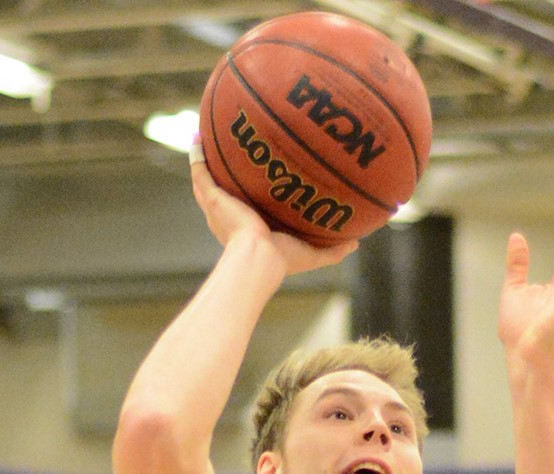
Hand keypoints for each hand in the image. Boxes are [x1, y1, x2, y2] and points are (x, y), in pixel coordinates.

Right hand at [189, 146, 356, 275]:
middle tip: (232, 150)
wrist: (259, 259)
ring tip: (205, 134)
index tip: (260, 177)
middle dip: (225, 171)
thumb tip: (356, 242)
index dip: (250, 192)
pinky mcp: (211, 199)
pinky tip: (198, 134)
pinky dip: (197, 154)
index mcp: (248, 227)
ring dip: (206, 157)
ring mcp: (218, 206)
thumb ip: (334, 249)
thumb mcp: (313, 254)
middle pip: (224, 188)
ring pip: (208, 177)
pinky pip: (200, 171)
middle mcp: (229, 215)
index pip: (248, 205)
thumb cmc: (282, 261)